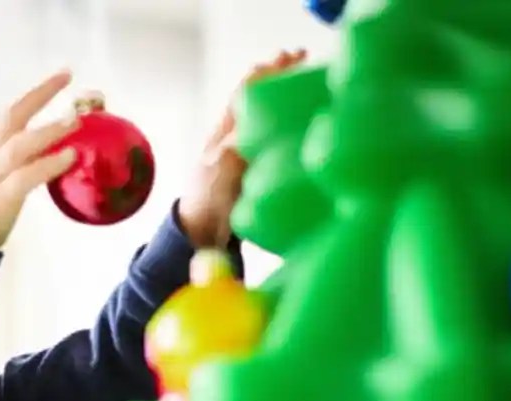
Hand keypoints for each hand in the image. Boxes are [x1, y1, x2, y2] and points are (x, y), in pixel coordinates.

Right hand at [0, 70, 79, 249]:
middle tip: (66, 76)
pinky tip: (69, 157)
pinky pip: (26, 177)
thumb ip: (21, 165)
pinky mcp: (0, 198)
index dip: (37, 93)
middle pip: (14, 116)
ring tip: (74, 121)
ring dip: (48, 131)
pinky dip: (48, 165)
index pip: (13, 113)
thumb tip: (55, 155)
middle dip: (40, 94)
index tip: (62, 76)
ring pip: (20, 145)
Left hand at [177, 49, 308, 247]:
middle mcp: (235, 137)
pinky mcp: (255, 172)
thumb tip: (256, 126)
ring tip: (308, 84)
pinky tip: (304, 127)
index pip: (248, 91)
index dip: (268, 72)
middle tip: (303, 59)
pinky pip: (274, 142)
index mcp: (226, 131)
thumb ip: (237, 146)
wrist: (202, 233)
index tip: (291, 57)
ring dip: (286, 100)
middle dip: (279, 77)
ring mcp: (245, 154)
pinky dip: (289, 128)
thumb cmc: (207, 200)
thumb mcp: (222, 169)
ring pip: (267, 118)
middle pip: (259, 98)